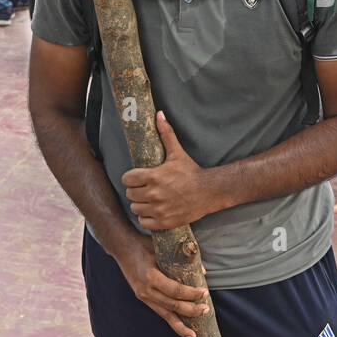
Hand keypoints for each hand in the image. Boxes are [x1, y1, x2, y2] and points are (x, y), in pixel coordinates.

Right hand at [113, 233, 209, 336]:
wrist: (123, 248)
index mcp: (151, 277)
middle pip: (172, 305)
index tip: (204, 292)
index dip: (191, 294)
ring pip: (165, 315)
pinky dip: (171, 322)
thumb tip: (203, 271)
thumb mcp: (162, 248)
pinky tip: (181, 329)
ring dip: (181, 325)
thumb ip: (181, 260)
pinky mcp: (143, 299)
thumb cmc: (144, 245)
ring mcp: (143, 296)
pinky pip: (160, 313)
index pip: (175, 290)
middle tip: (206, 310)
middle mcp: (146, 290)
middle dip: (190, 310)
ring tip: (193, 335)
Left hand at [122, 111, 219, 230]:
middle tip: (144, 188)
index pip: (127, 179)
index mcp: (154, 177)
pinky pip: (144, 222)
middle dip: (135, 190)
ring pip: (135, 209)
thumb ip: (166, 134)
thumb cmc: (191, 172)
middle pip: (130, 195)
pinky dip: (146, 218)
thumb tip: (159, 114)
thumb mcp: (177, 153)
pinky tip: (154, 210)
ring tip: (148, 199)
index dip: (131, 178)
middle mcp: (154, 194)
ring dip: (140, 204)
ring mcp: (159, 210)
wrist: (209, 192)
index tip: (137, 178)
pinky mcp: (164, 222)